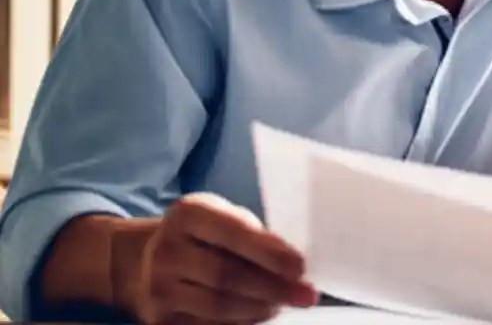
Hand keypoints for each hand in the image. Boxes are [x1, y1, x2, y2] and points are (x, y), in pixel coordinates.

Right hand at [127, 193, 317, 323]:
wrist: (150, 260)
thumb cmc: (207, 237)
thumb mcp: (226, 220)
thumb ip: (257, 239)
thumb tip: (294, 273)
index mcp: (188, 213)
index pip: (234, 233)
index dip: (270, 253)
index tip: (301, 268)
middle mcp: (166, 249)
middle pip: (227, 275)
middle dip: (273, 287)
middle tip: (306, 295)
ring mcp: (157, 287)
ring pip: (219, 306)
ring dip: (260, 307)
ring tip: (282, 303)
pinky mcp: (159, 318)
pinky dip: (242, 321)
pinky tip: (259, 312)